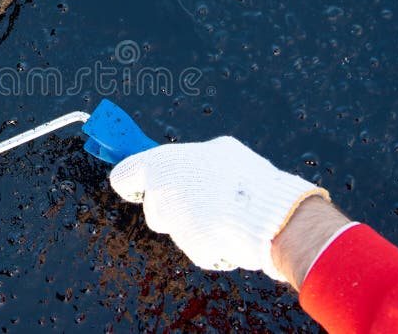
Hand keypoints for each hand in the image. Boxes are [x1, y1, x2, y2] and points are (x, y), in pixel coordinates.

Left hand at [109, 136, 328, 280]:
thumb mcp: (218, 150)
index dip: (131, 182)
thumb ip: (190, 159)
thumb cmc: (245, 176)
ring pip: (177, 227)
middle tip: (202, 198)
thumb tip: (185, 163)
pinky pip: (197, 245)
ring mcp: (175, 223)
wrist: (273, 213)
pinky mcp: (191, 247)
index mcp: (161, 163)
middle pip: (154, 207)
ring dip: (193, 223)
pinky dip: (210, 241)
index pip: (124, 175)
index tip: (136, 187)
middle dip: (174, 207)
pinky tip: (229, 229)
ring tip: (224, 212)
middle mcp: (160, 194)